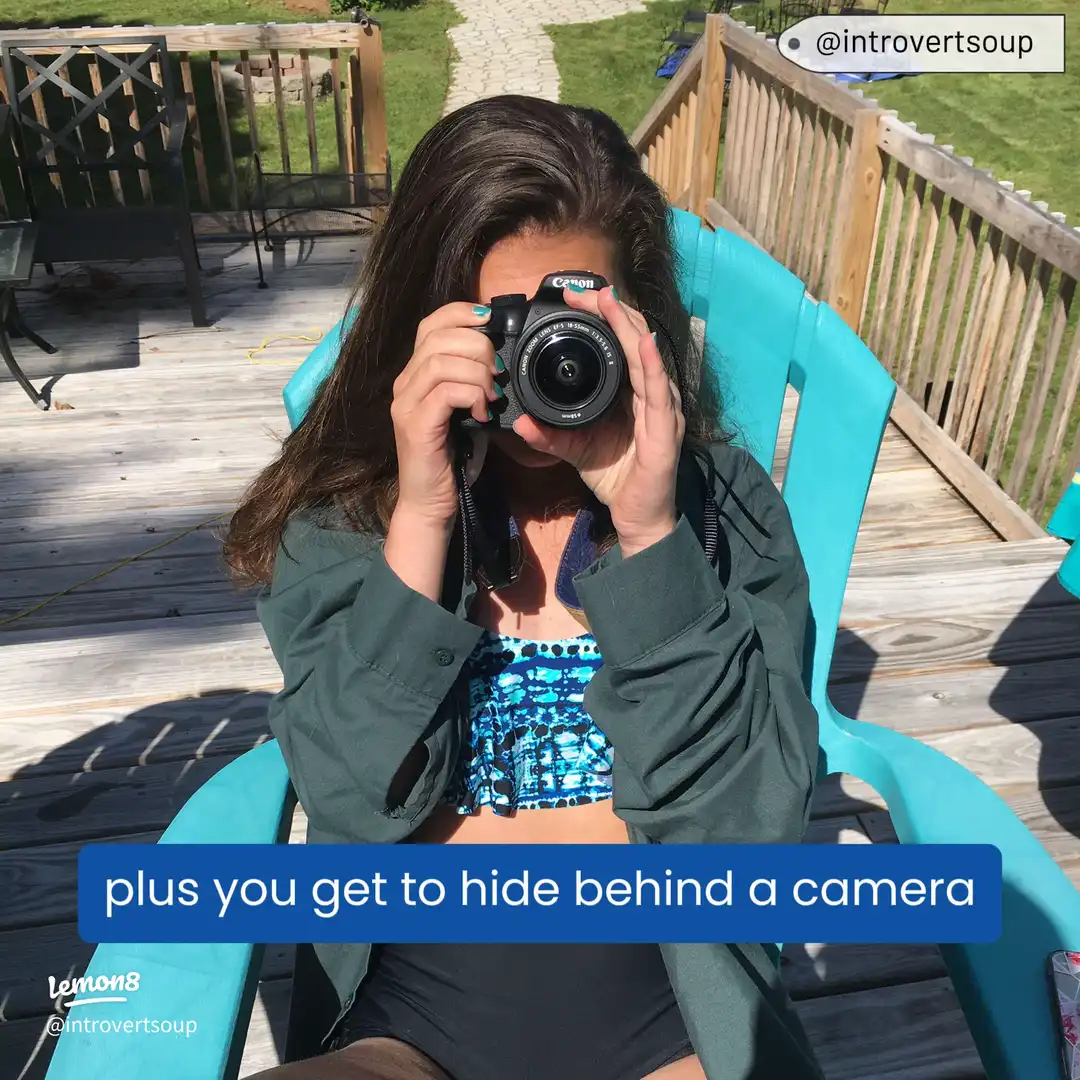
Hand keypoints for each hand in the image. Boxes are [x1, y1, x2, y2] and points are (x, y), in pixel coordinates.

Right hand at [390, 302, 499, 529]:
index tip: (491, 321)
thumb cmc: (451, 455)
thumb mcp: (465, 409)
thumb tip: (500, 356)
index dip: (461, 313)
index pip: (430, 324)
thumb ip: (471, 381)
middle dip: (478, 346)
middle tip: (498, 372)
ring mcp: (406, 404)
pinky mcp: (415, 425)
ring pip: (441, 362)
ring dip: (476, 373)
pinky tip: (482, 414)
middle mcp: (405, 383)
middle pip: (437, 337)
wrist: (430, 501)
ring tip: (491, 396)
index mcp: (416, 374)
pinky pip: (445, 393)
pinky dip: (471, 396)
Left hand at [512, 285, 683, 556]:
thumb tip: (518, 421)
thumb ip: (548, 434)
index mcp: (631, 392)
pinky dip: (651, 364)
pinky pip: (658, 391)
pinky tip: (642, 345)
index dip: (601, 316)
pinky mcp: (666, 429)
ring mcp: (662, 408)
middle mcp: (651, 393)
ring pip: (647, 355)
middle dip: (611, 310)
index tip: (573, 299)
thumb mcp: (574, 449)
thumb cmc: (616, 478)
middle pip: (635, 338)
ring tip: (609, 300)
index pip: (620, 342)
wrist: (639, 517)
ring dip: (628, 326)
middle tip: (583, 291)